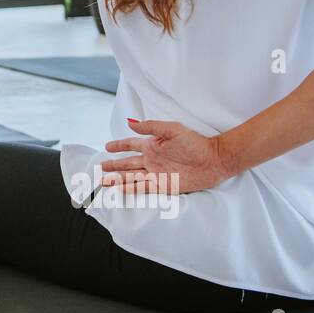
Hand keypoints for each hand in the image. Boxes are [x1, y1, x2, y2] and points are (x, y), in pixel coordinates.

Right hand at [99, 118, 233, 194]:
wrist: (213, 161)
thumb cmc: (195, 143)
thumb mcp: (172, 129)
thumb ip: (151, 127)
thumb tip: (130, 122)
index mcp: (153, 145)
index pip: (131, 144)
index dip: (119, 145)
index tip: (107, 146)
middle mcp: (152, 160)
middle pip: (127, 162)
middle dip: (114, 165)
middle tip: (100, 167)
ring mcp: (156, 173)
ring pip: (131, 176)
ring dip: (118, 179)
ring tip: (104, 181)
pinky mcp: (163, 186)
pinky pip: (143, 188)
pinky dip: (131, 189)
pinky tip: (121, 190)